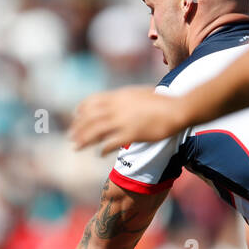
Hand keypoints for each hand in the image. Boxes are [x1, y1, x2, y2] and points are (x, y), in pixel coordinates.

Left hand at [71, 87, 186, 155]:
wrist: (177, 109)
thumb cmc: (162, 102)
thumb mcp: (139, 94)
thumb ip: (126, 99)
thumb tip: (119, 102)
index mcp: (119, 96)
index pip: (93, 101)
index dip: (82, 110)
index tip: (75, 117)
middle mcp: (118, 107)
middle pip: (90, 118)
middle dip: (78, 128)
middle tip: (71, 137)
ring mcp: (123, 121)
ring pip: (96, 131)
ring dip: (84, 139)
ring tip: (76, 147)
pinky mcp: (131, 134)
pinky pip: (111, 143)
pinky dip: (103, 149)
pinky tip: (100, 154)